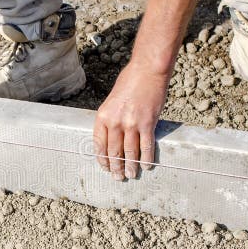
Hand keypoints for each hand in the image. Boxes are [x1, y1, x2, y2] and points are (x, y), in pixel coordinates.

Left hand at [94, 61, 169, 179]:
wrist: (147, 70)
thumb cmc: (130, 81)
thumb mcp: (112, 100)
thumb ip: (111, 118)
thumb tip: (113, 137)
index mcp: (103, 116)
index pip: (99, 144)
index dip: (102, 159)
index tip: (105, 167)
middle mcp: (115, 122)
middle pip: (114, 151)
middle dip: (115, 167)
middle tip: (118, 177)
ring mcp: (131, 124)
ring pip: (129, 152)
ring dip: (130, 166)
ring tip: (131, 175)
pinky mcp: (147, 124)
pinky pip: (146, 146)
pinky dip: (146, 158)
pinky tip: (146, 165)